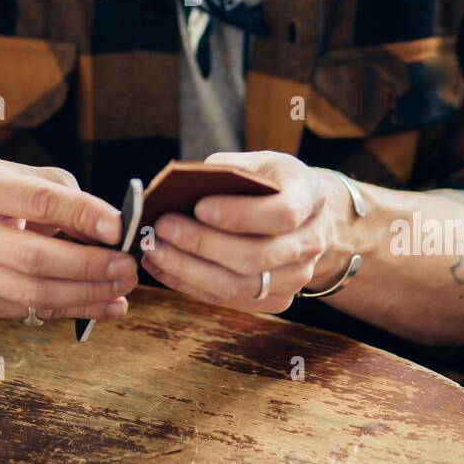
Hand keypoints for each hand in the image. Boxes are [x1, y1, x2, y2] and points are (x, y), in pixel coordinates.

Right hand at [0, 159, 137, 320]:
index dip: (83, 216)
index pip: (39, 202)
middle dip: (89, 265)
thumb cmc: (6, 195)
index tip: (119, 228)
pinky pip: (36, 311)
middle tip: (128, 266)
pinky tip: (109, 304)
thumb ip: (70, 200)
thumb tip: (110, 235)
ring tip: (124, 286)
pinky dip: (78, 310)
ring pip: (35, 293)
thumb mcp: (32, 179)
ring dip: (88, 294)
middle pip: (35, 257)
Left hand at [140, 150, 342, 313]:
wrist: (304, 217)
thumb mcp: (259, 162)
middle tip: (162, 228)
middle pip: (256, 256)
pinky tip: (161, 267)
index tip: (199, 207)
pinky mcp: (277, 300)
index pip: (282, 214)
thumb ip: (226, 170)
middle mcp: (310, 243)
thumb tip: (179, 187)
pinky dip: (190, 285)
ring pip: (240, 285)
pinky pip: (229, 299)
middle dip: (202, 243)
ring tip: (153, 250)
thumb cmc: (271, 183)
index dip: (240, 214)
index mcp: (310, 199)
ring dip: (189, 270)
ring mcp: (296, 277)